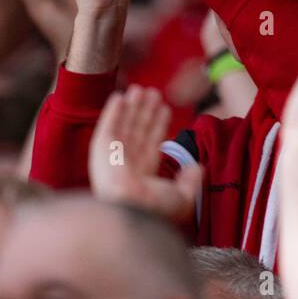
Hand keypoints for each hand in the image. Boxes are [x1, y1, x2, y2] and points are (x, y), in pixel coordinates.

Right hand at [88, 84, 201, 220]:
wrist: (132, 209)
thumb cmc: (156, 208)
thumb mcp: (183, 198)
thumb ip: (191, 181)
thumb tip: (197, 168)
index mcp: (143, 174)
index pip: (152, 142)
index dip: (158, 124)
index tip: (165, 108)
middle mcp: (128, 163)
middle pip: (138, 129)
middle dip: (145, 111)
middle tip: (153, 92)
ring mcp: (113, 155)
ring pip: (124, 124)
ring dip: (131, 106)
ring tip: (139, 88)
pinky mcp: (100, 149)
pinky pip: (107, 125)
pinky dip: (112, 111)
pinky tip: (119, 96)